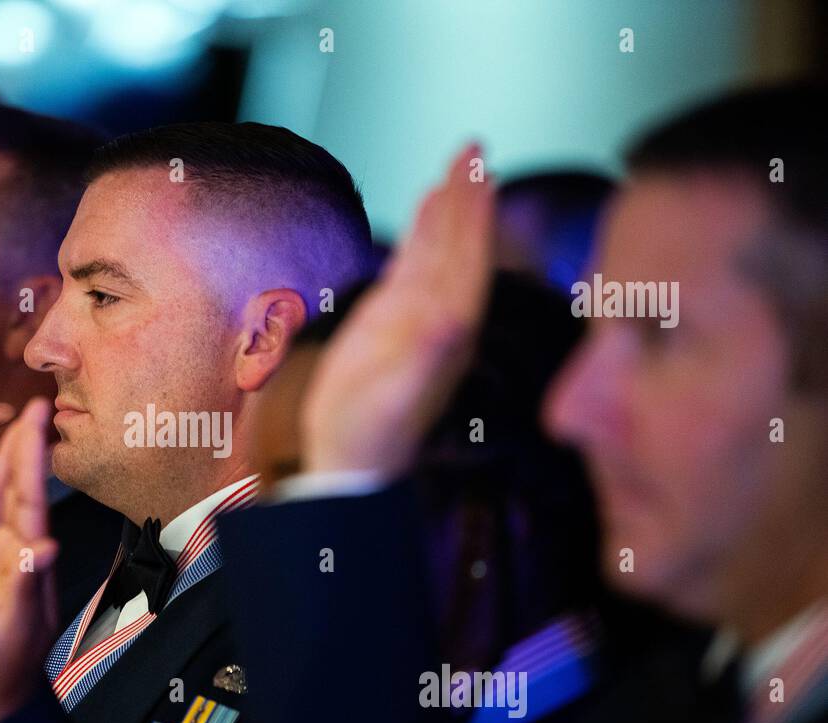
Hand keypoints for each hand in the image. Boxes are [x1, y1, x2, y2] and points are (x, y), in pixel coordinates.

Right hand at [0, 397, 58, 722]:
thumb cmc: (6, 662)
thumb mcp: (17, 624)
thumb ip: (27, 584)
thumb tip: (43, 549)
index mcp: (28, 553)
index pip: (31, 494)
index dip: (33, 455)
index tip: (39, 420)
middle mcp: (14, 545)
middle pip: (18, 485)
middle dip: (26, 446)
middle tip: (36, 405)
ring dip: (6, 462)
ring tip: (15, 427)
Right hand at [301, 145, 495, 480]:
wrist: (351, 466)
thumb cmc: (370, 439)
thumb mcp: (395, 404)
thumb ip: (423, 363)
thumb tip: (450, 321)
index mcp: (448, 331)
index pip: (466, 262)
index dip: (473, 216)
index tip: (480, 172)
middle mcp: (440, 318)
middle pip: (458, 246)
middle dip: (466, 198)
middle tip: (472, 147)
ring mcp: (416, 315)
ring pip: (437, 250)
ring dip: (449, 207)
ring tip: (457, 164)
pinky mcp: (391, 320)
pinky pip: (411, 265)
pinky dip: (420, 232)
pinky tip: (425, 206)